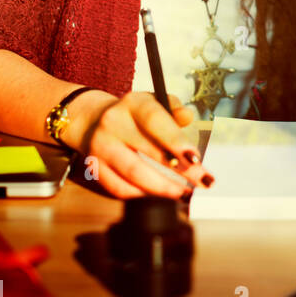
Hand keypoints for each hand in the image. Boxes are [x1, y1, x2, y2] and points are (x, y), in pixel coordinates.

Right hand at [65, 90, 213, 199]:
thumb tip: (188, 116)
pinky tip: (159, 193)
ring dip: (162, 187)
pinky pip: (120, 188)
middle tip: (202, 181)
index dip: (176, 141)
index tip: (196, 158)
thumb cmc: (135, 115)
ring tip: (184, 192)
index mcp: (133, 103)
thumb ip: (173, 108)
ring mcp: (101, 147)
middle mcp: (113, 123)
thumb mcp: (153, 102)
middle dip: (180, 170)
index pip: (155, 120)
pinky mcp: (93, 168)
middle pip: (148, 151)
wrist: (94, 122)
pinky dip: (142, 194)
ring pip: (134, 174)